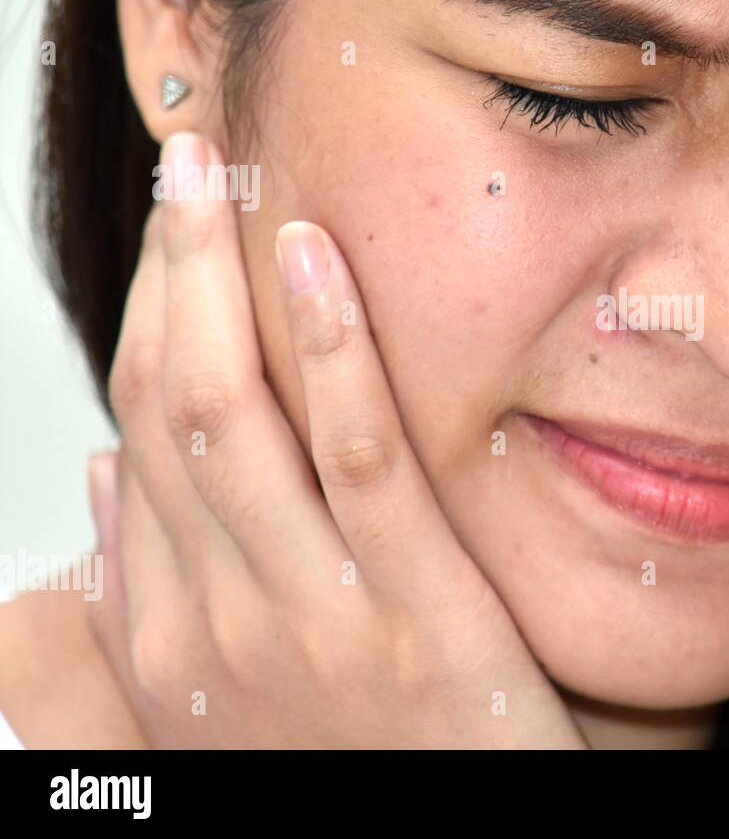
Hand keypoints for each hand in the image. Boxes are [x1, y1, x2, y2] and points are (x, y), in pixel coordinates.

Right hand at [87, 131, 587, 747]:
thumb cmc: (357, 782)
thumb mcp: (221, 716)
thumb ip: (147, 611)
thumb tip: (100, 488)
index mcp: (176, 635)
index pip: (139, 439)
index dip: (146, 322)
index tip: (169, 239)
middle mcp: (222, 620)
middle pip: (172, 411)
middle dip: (167, 275)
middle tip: (186, 162)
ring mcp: (315, 618)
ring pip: (235, 422)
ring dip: (217, 286)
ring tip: (218, 176)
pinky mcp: (417, 620)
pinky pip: (362, 465)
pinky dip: (331, 356)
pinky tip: (319, 260)